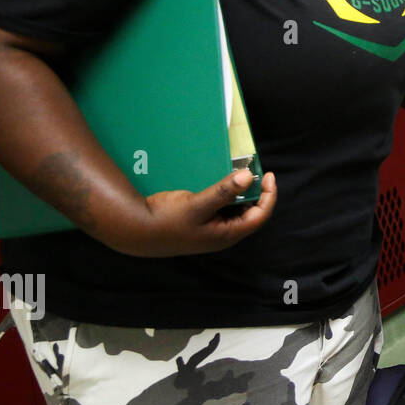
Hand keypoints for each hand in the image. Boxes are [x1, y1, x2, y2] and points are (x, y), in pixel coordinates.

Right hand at [105, 169, 277, 257]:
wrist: (135, 230)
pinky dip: (225, 193)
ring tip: (240, 171)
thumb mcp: (196, 205)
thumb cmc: (166, 221)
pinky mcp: (200, 221)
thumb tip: (248, 176)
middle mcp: (222, 233)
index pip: (260, 216)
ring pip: (235, 208)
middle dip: (256, 191)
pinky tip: (221, 179)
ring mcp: (211, 228)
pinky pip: (220, 206)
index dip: (268, 195)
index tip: (268, 175)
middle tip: (255, 170)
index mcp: (227, 234)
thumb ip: (223, 192)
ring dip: (240, 191)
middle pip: (251, 212)